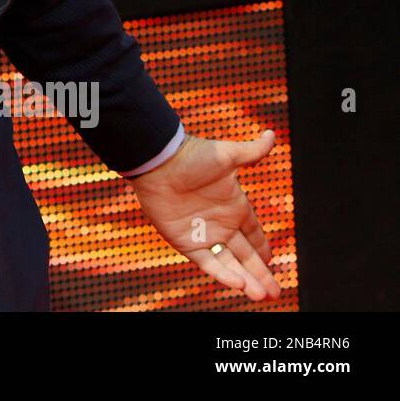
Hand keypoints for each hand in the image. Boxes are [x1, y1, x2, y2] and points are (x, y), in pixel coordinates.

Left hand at [129, 130, 281, 301]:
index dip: (265, 250)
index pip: (255, 234)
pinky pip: (207, 263)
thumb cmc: (192, 156)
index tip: (276, 264)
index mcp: (234, 206)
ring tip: (263, 296)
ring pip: (230, 263)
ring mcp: (203, 234)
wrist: (157, 163)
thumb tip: (272, 135)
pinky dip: (222, 274)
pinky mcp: (185, 242)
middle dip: (261, 274)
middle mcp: (221, 223)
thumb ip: (252, 151)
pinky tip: (239, 285)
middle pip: (246, 255)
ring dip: (247, 280)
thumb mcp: (227, 155)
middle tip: (276, 293)